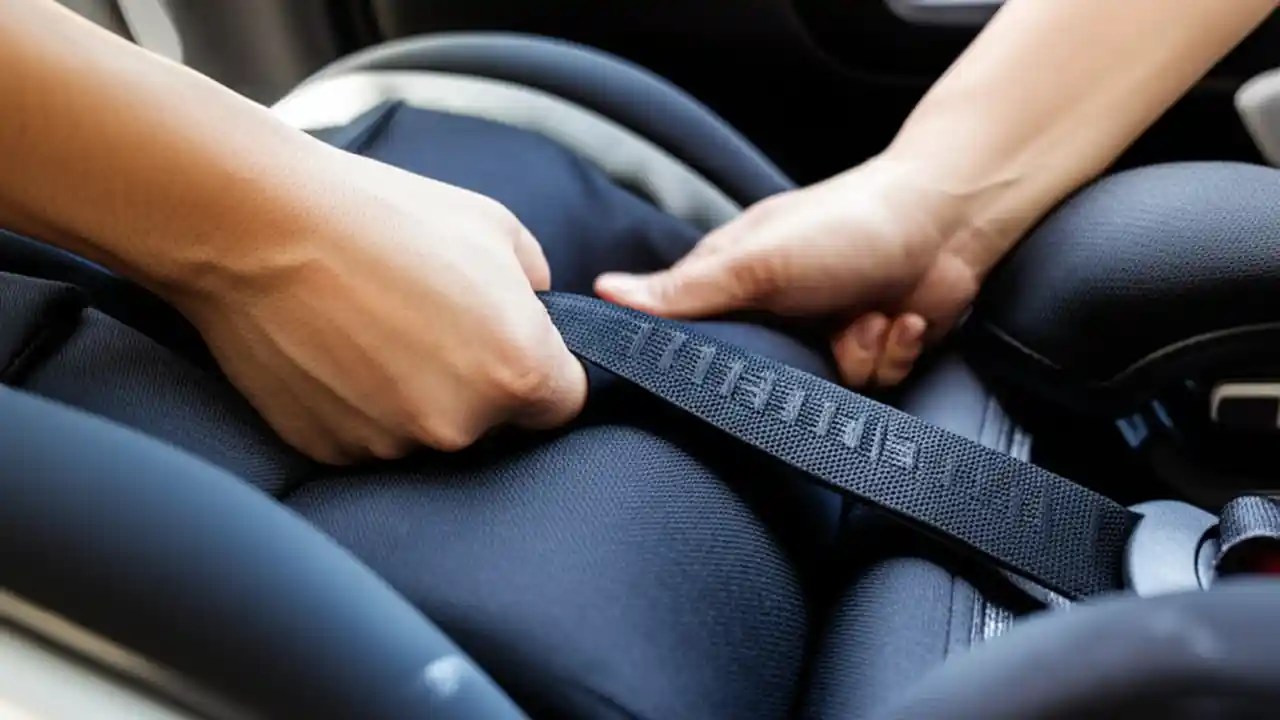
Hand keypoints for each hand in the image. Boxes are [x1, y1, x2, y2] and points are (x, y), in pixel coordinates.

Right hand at [167, 151, 585, 463]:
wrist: (260, 224)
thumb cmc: (383, 213)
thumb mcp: (496, 228)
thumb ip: (536, 287)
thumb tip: (537, 314)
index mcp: (517, 371)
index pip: (563, 404)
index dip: (543, 371)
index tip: (512, 344)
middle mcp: (460, 425)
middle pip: (493, 423)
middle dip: (476, 381)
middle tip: (428, 320)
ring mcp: (391, 445)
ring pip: (427, 432)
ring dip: (415, 395)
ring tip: (373, 327)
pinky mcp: (332, 451)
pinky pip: (368, 436)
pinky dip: (360, 405)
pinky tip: (336, 351)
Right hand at [595, 157, 1015, 386]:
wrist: (948, 221)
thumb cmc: (847, 223)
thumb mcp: (756, 261)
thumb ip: (684, 291)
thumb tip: (605, 294)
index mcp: (732, 280)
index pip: (684, 335)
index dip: (691, 360)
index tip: (709, 373)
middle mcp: (771, 309)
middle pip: (753, 377)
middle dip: (791, 370)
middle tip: (811, 339)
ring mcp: (820, 331)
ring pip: (818, 391)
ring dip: (855, 357)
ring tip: (868, 316)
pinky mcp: (867, 349)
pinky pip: (868, 385)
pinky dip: (891, 353)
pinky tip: (899, 320)